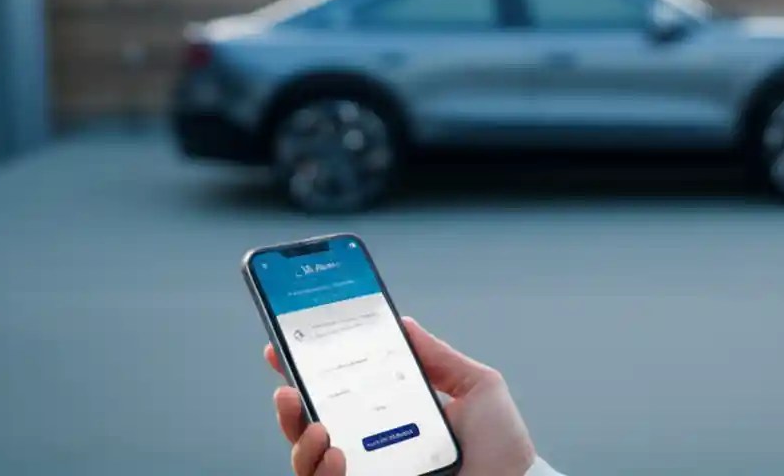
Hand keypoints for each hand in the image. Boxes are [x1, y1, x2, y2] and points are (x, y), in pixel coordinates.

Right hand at [265, 317, 537, 475]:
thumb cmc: (502, 447)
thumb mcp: (477, 387)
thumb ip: (438, 357)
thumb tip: (403, 323)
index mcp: (391, 418)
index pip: (337, 396)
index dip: (304, 374)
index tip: (281, 349)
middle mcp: (373, 449)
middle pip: (309, 429)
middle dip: (289, 408)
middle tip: (287, 388)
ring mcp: (368, 474)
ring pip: (308, 462)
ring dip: (302, 441)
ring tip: (321, 427)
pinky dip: (322, 471)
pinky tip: (337, 454)